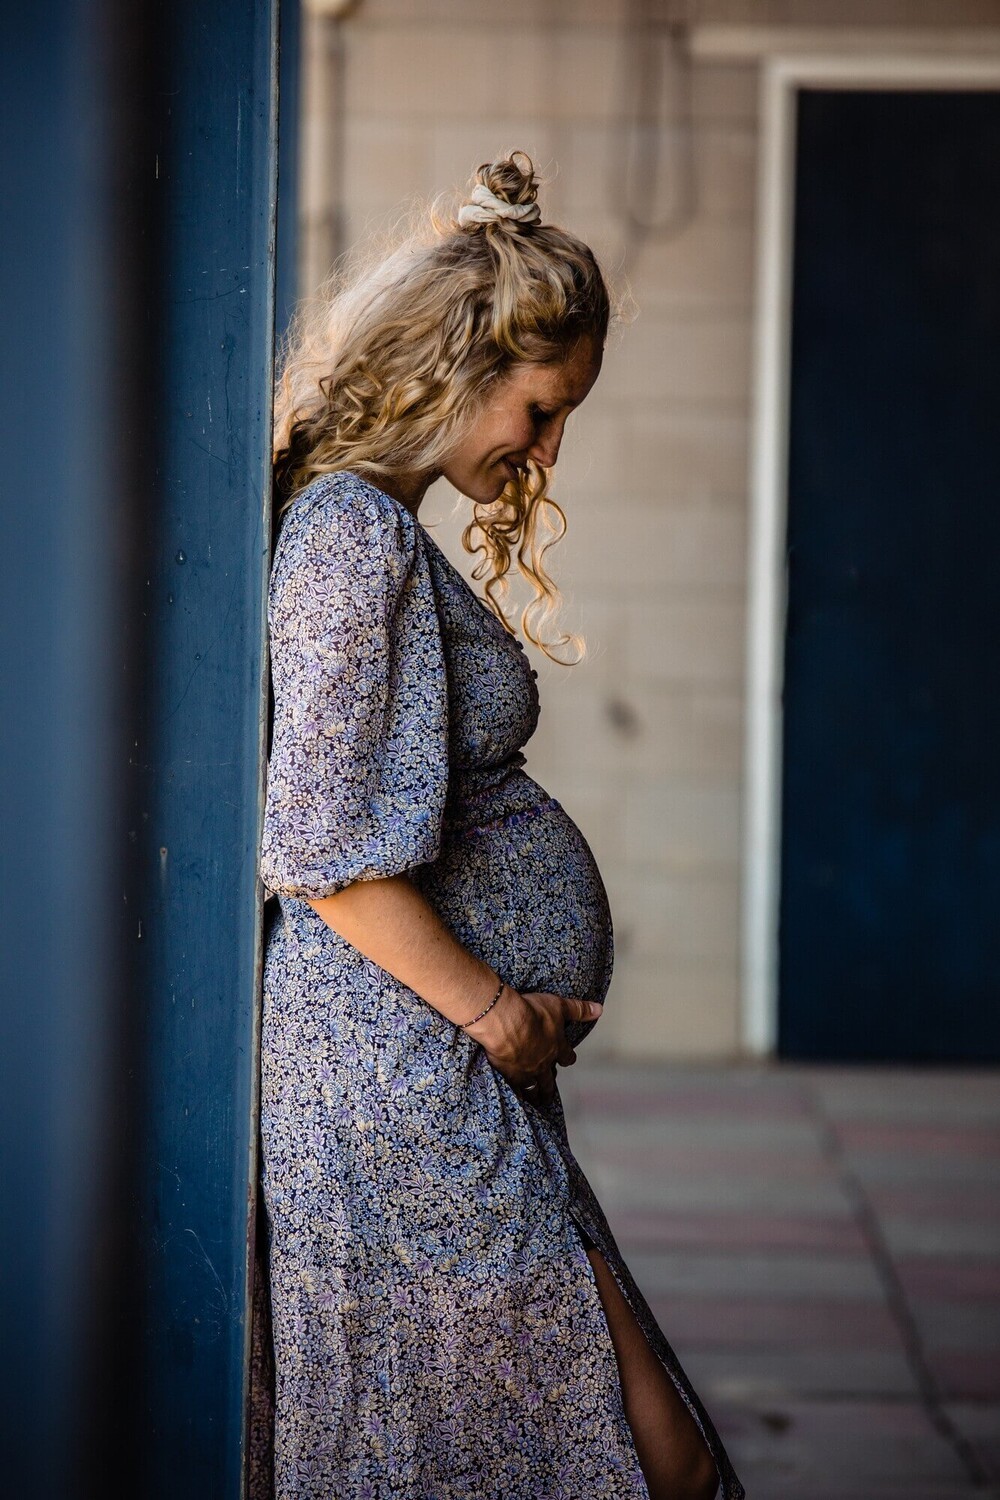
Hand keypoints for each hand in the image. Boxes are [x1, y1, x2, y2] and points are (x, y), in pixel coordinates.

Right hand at [465, 986, 603, 1103]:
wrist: (507, 1023)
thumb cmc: (532, 1013)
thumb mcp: (558, 1006)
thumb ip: (578, 1010)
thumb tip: (598, 1010)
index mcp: (556, 1047)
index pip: (567, 1056)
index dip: (568, 1058)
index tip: (567, 1060)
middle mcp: (543, 1063)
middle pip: (549, 1079)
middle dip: (550, 1086)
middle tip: (549, 1094)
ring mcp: (526, 1071)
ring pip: (533, 1087)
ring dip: (535, 1093)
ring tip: (535, 1099)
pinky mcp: (509, 1074)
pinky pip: (515, 1089)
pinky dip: (516, 1094)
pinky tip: (515, 1098)